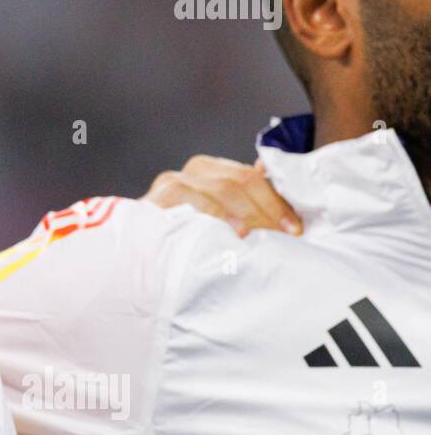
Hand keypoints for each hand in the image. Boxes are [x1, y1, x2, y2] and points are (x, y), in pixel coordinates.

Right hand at [143, 155, 301, 236]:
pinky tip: (230, 232)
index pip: (251, 176)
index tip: (295, 229)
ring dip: (246, 214)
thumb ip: (247, 208)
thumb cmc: (186, 244)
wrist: (139, 263)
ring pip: (220, 187)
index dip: (276, 201)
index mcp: (212, 171)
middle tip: (282, 238)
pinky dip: (215, 214)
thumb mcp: (222, 224)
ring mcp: (172, 183)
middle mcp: (193, 172)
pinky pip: (189, 198)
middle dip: (266, 209)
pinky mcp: (156, 199)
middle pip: (239, 180)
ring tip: (260, 237)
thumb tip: (281, 201)